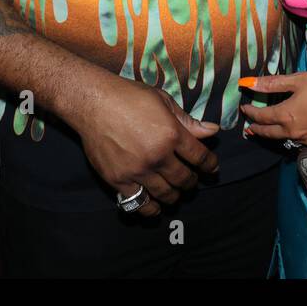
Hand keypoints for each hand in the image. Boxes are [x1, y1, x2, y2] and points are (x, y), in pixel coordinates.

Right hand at [68, 73, 219, 217]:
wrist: (93, 103)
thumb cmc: (130, 97)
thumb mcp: (164, 101)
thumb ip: (188, 121)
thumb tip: (213, 131)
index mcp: (172, 134)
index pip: (200, 157)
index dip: (210, 165)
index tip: (212, 168)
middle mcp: (157, 156)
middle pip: (184, 179)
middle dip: (192, 182)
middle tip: (191, 181)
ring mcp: (137, 170)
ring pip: (165, 194)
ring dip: (175, 196)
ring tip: (175, 193)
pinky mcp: (118, 180)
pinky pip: (139, 203)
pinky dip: (150, 208)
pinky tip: (155, 206)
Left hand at [239, 71, 306, 146]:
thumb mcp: (298, 80)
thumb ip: (272, 83)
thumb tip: (248, 83)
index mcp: (285, 115)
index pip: (261, 116)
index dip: (250, 112)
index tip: (244, 108)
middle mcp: (293, 131)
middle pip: (268, 133)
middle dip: (256, 129)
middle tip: (249, 128)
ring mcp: (306, 139)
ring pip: (283, 140)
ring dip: (272, 135)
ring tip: (267, 131)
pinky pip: (298, 142)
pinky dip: (289, 138)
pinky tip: (290, 133)